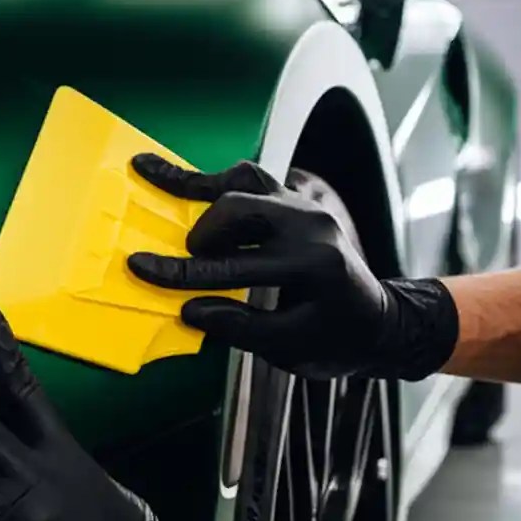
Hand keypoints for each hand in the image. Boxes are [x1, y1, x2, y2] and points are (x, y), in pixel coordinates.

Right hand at [126, 154, 457, 380]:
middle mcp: (310, 226)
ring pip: (242, 181)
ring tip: (149, 173)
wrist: (380, 323)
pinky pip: (253, 179)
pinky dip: (217, 179)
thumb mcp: (290, 348)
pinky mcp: (299, 202)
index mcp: (312, 265)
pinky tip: (183, 178)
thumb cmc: (337, 341)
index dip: (181, 272)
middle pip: (237, 209)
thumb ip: (240, 328)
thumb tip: (190, 309)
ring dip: (197, 187)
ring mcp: (306, 207)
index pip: (232, 267)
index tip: (140, 268)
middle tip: (184, 257)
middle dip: (199, 234)